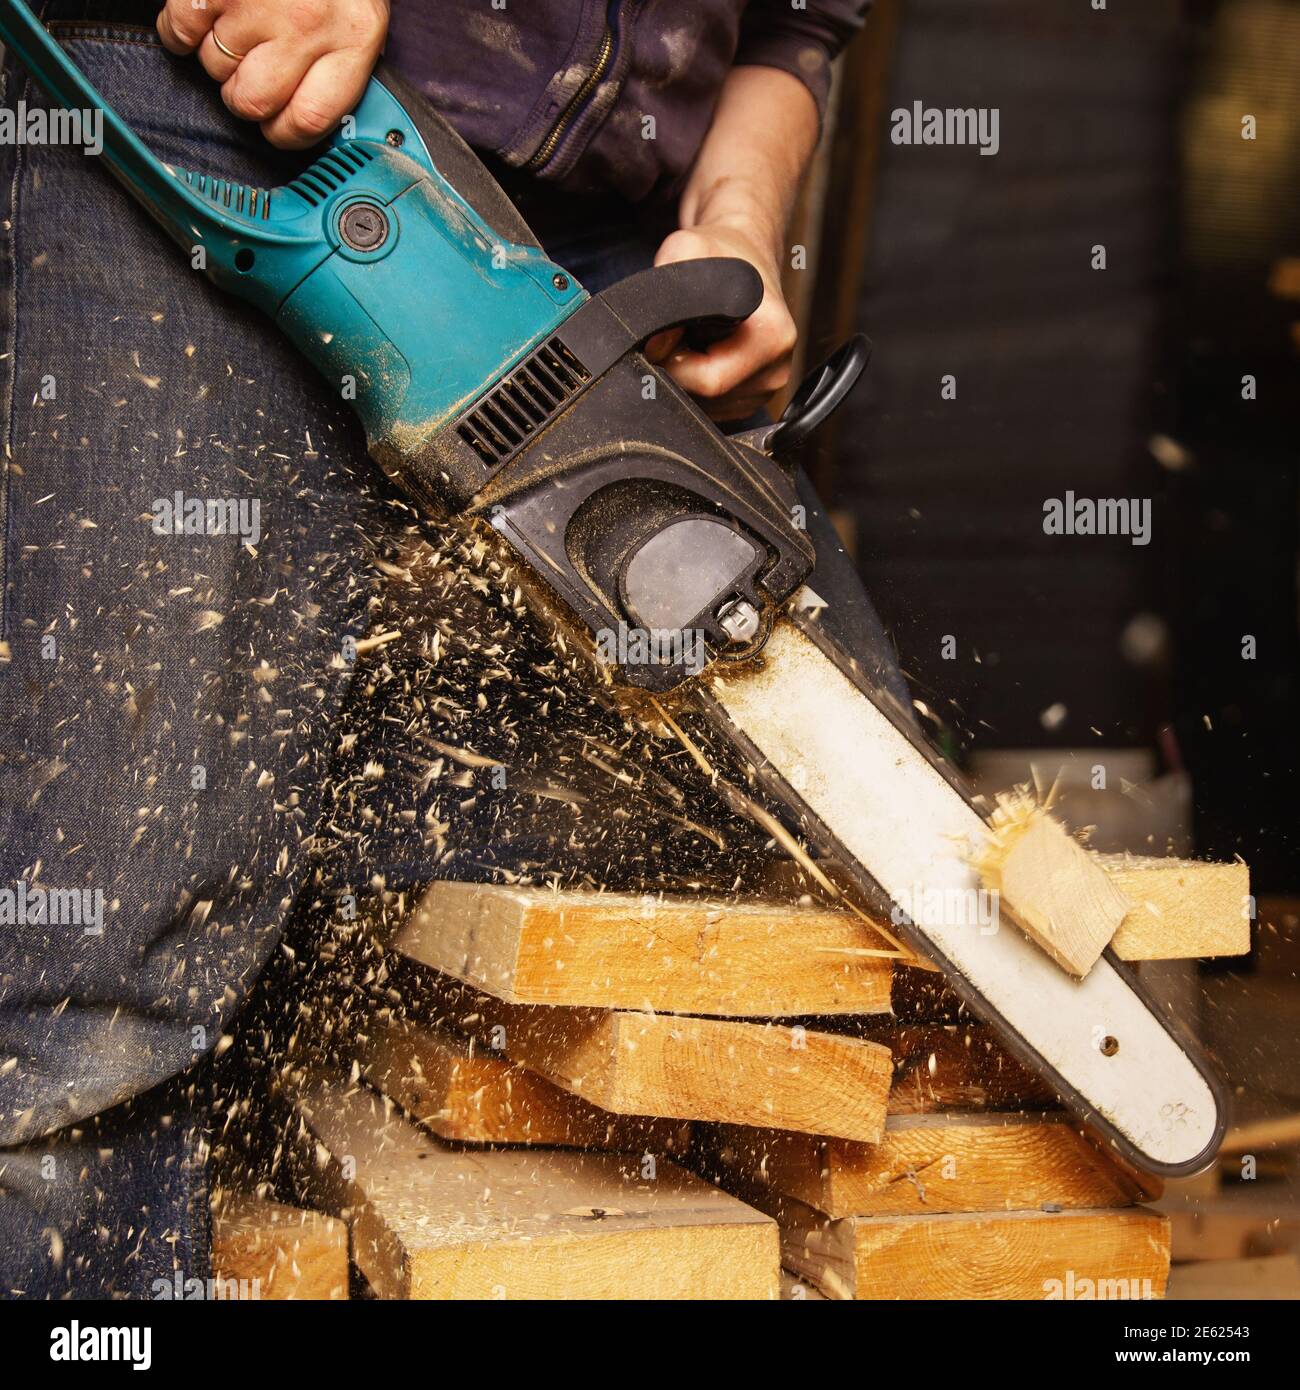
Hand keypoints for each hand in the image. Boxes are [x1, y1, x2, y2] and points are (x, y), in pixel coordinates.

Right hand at [157, 0, 388, 148]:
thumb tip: (302, 118)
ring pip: (214, 68)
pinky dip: (180, 29)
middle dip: (242, 96)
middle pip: (251, 103)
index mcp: (351, 36)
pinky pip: (179, 32)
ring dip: (215, 55)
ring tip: (233, 25)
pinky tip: (202, 11)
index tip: (277, 126)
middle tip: (248, 72)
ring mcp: (255, 1)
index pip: (309, 120)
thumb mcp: (355, 11)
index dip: (285, 133)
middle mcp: (305, 23)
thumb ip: (337, 62)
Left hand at [647, 223, 796, 421]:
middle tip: (681, 334)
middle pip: (706, 399)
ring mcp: (767, 389)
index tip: (669, 333)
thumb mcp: (687, 249)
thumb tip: (653, 345)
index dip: (674, 361)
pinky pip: (712, 408)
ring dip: (687, 378)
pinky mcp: (754, 398)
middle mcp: (777, 370)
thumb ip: (663, 289)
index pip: (708, 381)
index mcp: (773, 339)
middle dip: (679, 370)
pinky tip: (704, 354)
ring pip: (706, 407)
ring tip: (696, 340)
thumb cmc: (721, 253)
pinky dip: (697, 386)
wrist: (747, 255)